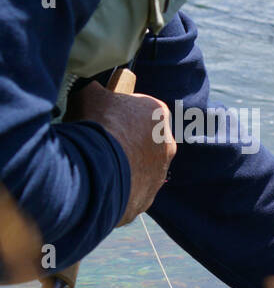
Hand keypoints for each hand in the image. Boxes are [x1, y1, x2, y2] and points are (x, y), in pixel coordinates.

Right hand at [65, 80, 175, 225]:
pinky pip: (130, 191)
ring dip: (121, 166)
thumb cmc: (97, 125)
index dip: (120, 113)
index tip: (104, 118)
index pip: (142, 110)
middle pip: (143, 141)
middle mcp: (167, 145)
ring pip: (138, 168)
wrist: (96, 167)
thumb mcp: (91, 94)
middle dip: (124, 141)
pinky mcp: (147, 198)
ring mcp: (159, 174)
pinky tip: (97, 183)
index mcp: (159, 114)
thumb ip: (98, 91)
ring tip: (95, 164)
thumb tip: (94, 90)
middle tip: (98, 143)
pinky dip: (116, 188)